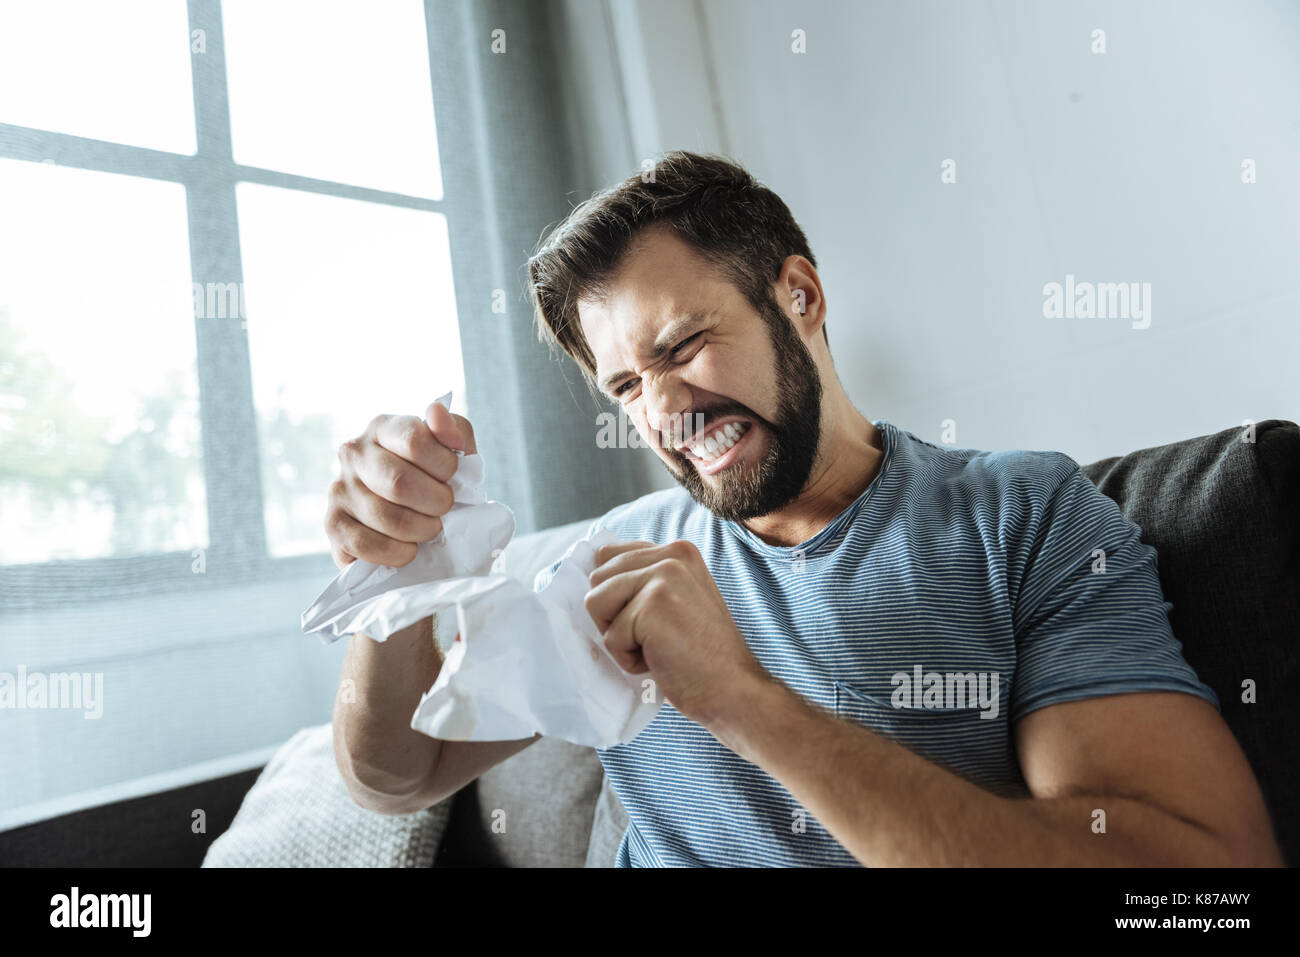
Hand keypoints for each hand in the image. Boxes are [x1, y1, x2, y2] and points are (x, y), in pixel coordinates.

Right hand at [325, 400, 476, 568]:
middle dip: (435, 502)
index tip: (453, 478)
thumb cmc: (436, 483)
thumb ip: (454, 430)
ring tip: (429, 528)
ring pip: (387, 517)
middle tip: (444, 509)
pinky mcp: (332, 524)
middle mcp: (353, 452)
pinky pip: (367, 545)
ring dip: (421, 530)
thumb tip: (436, 413)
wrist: (414, 525)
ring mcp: (338, 488)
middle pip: (399, 482)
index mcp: (383, 427)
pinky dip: (397, 553)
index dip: (445, 466)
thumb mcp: (456, 453)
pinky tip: (409, 549)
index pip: (415, 440)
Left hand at [584, 539, 770, 726]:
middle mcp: (671, 555)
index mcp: (677, 551)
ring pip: (596, 602)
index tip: (642, 617)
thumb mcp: (678, 600)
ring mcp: (663, 576)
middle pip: (598, 578)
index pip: (610, 555)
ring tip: (656, 645)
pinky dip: (629, 659)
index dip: (613, 593)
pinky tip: (662, 660)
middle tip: (654, 636)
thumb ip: (645, 580)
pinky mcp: (653, 604)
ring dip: (618, 636)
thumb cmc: (700, 654)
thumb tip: (592, 578)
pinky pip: (610, 636)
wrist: (732, 689)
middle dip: (613, 616)